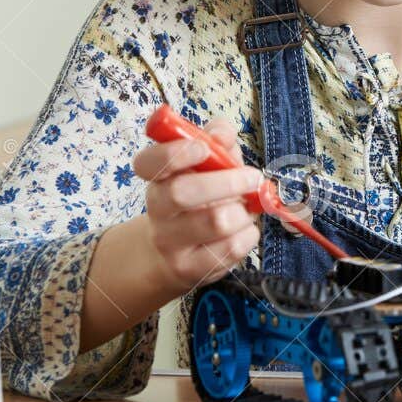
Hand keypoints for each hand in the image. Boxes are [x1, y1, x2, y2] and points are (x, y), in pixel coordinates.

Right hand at [131, 117, 262, 295]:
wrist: (174, 255)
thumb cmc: (199, 199)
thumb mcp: (208, 165)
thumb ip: (217, 142)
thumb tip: (222, 133)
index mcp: (157, 177)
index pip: (148, 163)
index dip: (173, 153)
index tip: (202, 148)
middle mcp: (157, 209)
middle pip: (182, 192)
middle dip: (226, 181)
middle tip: (252, 177)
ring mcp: (170, 242)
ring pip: (216, 222)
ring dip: (243, 211)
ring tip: (246, 209)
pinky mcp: (189, 269)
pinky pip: (232, 247)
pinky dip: (249, 234)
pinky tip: (244, 230)